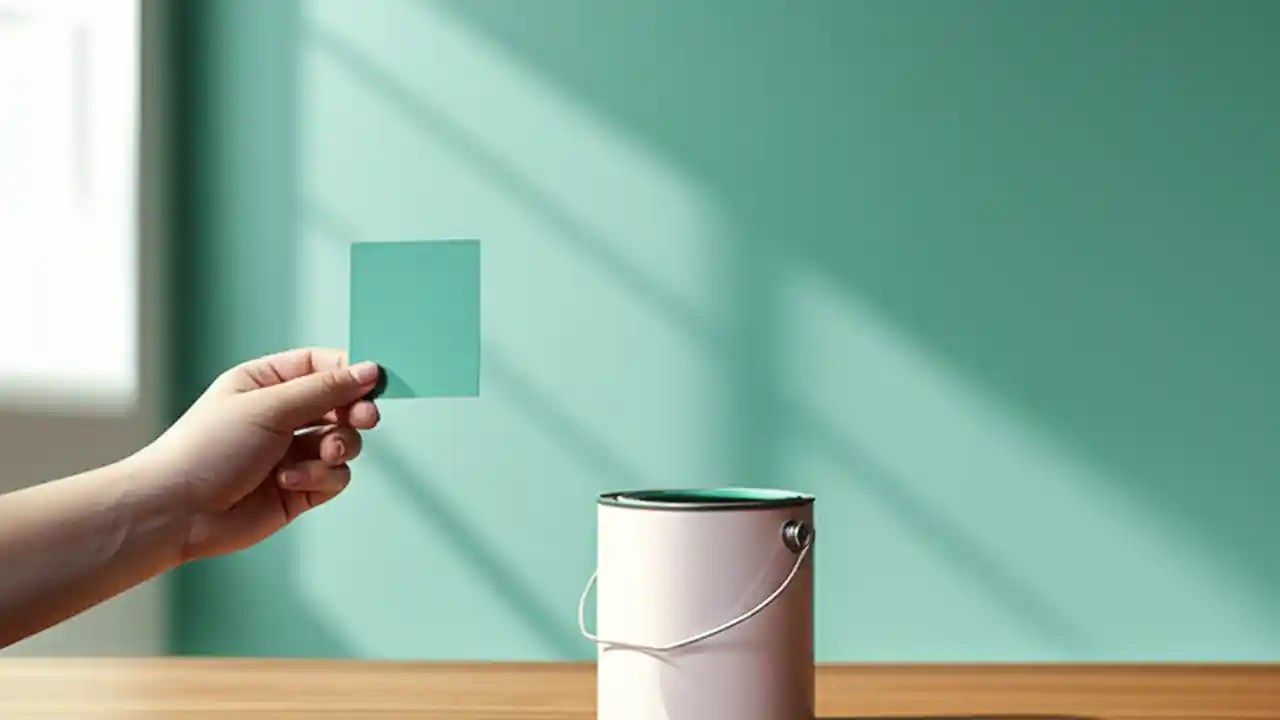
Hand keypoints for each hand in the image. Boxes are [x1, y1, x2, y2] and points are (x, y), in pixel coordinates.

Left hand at [138, 348, 381, 561]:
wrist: (177, 512)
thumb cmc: (207, 449)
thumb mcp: (269, 407)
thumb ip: (324, 390)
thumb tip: (369, 370)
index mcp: (267, 383)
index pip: (322, 366)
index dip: (350, 372)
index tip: (374, 382)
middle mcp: (282, 416)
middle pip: (341, 404)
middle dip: (354, 412)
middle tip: (365, 418)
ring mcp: (292, 453)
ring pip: (344, 443)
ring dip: (338, 448)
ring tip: (322, 454)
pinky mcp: (300, 488)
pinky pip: (334, 477)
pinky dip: (319, 478)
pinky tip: (288, 482)